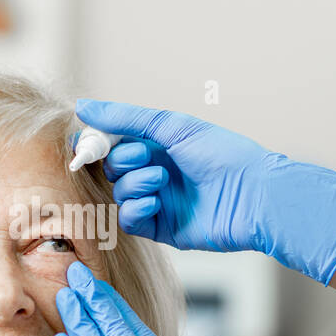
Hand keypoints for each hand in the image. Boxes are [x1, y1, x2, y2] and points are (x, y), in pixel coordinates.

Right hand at [76, 98, 335, 284]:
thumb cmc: (222, 154)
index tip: (88, 142)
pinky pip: (130, 221)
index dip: (100, 144)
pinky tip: (155, 201)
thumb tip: (82, 106)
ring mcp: (159, 202)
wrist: (254, 194)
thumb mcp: (171, 126)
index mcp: (159, 146)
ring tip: (161, 179)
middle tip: (146, 157)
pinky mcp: (163, 229)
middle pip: (113, 170)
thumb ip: (125, 118)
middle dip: (123, 162)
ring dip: (134, 184)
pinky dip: (135, 209)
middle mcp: (157, 173)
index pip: (115, 144)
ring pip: (120, 195)